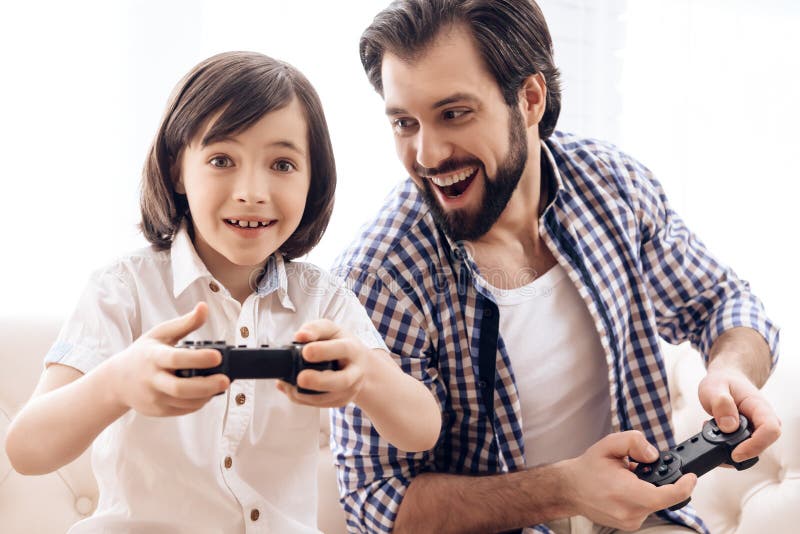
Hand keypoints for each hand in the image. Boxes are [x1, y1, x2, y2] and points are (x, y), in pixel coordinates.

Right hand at [109, 302, 229, 415]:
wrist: (116, 381)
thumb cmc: (143, 354)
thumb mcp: (160, 334)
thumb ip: (184, 323)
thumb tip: (204, 307)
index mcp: (153, 357)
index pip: (176, 359)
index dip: (198, 359)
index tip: (217, 356)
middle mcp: (152, 380)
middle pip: (180, 388)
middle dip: (206, 386)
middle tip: (226, 380)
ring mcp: (154, 398)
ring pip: (184, 402)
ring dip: (206, 395)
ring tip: (220, 384)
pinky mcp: (158, 411)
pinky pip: (183, 410)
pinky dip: (199, 403)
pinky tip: (208, 393)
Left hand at [276, 319, 367, 407]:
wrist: (360, 366)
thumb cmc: (341, 345)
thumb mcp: (331, 330)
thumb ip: (315, 329)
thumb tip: (299, 336)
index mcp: (353, 349)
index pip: (342, 349)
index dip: (323, 351)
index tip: (305, 352)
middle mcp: (355, 372)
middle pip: (341, 381)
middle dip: (318, 381)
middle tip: (300, 378)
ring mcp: (349, 390)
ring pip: (328, 398)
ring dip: (305, 394)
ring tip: (288, 384)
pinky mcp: (340, 402)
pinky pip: (320, 405)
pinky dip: (303, 399)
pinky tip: (292, 390)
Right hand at [561, 431, 696, 530]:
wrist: (570, 489)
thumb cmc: (588, 468)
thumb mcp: (608, 444)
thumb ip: (634, 442)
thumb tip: (653, 454)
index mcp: (624, 492)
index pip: (664, 496)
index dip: (683, 487)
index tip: (690, 477)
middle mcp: (628, 512)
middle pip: (661, 497)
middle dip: (659, 481)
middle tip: (641, 469)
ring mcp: (629, 521)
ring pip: (655, 503)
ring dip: (649, 489)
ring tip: (630, 478)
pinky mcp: (629, 524)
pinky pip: (647, 509)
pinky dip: (643, 497)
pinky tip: (627, 488)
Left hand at [698, 364, 780, 461]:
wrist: (725, 379)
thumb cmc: (723, 382)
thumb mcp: (714, 388)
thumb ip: (721, 404)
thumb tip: (728, 426)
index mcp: (760, 407)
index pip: (770, 430)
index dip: (755, 445)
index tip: (735, 453)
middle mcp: (763, 420)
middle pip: (761, 445)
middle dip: (738, 449)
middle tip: (713, 440)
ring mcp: (756, 429)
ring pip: (750, 449)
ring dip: (728, 448)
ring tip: (710, 430)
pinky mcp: (748, 435)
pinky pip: (741, 447)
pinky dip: (725, 445)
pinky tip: (713, 432)